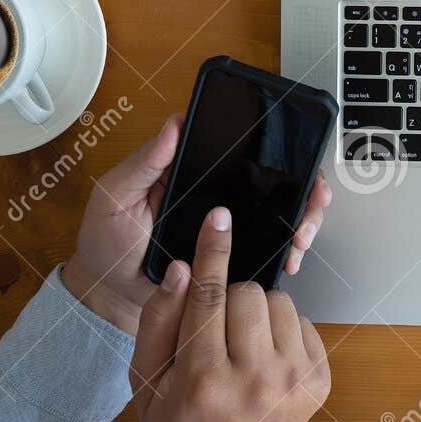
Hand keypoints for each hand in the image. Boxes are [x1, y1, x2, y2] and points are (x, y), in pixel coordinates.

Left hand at [63, 115, 332, 332]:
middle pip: (276, 183)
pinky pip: (268, 252)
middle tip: (315, 200)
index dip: (277, 152)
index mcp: (196, 173)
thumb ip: (143, 163)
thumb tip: (174, 124)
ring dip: (302, 222)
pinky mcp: (233, 259)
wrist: (108, 297)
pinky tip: (289, 260)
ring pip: (281, 217)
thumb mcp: (115, 195)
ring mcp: (230, 229)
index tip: (297, 160)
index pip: (243, 152)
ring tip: (300, 238)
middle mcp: (220, 197)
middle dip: (306, 189)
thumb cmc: (106, 241)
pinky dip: (287, 255)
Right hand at [130, 208, 330, 421]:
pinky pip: (304, 323)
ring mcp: (294, 383)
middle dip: (230, 300)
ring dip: (258, 315)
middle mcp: (255, 380)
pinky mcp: (319, 383)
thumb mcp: (146, 383)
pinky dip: (283, 332)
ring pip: (280, 303)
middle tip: (218, 331)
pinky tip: (265, 359)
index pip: (209, 296)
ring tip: (242, 348)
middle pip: (249, 293)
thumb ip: (158, 322)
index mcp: (204, 380)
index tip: (218, 217)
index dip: (212, 251)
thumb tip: (181, 270)